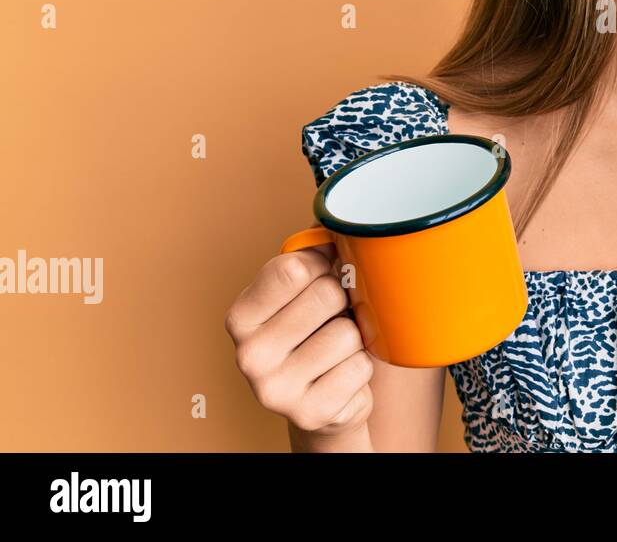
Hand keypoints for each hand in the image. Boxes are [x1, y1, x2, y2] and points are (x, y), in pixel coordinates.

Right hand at [225, 244, 375, 436]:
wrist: (322, 402)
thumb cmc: (314, 334)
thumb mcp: (300, 292)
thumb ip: (311, 252)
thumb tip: (333, 216)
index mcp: (241, 316)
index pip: (292, 267)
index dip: (323, 264)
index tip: (324, 272)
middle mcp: (249, 355)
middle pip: (326, 296)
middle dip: (343, 301)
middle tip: (333, 317)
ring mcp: (276, 390)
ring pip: (348, 333)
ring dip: (355, 337)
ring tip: (337, 347)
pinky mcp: (309, 413)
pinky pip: (360, 367)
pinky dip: (362, 367)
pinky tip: (342, 373)